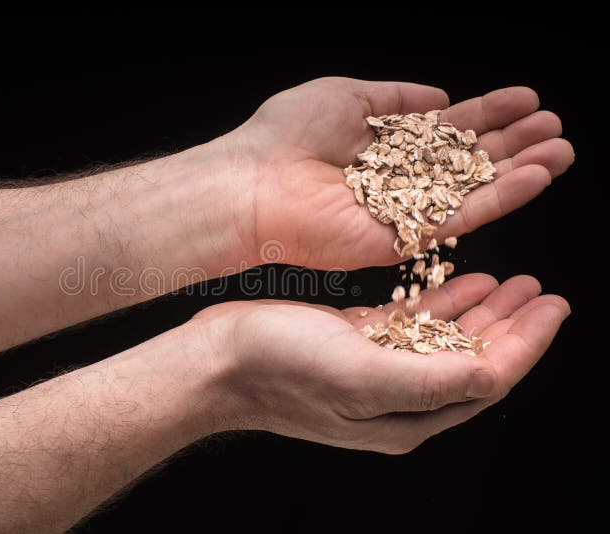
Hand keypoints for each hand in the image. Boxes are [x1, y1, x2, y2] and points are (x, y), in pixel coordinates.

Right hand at [197, 273, 568, 452]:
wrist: (217, 361)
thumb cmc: (279, 368)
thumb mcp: (358, 376)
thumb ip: (428, 381)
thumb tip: (494, 375)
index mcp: (406, 417)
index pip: (486, 380)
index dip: (526, 344)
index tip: (556, 307)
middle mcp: (396, 399)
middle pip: (473, 359)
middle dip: (512, 325)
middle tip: (543, 289)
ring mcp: (374, 369)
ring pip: (446, 339)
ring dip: (481, 311)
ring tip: (513, 280)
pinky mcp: (354, 343)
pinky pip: (411, 324)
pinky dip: (440, 303)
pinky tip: (462, 281)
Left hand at [223, 78, 573, 268]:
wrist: (254, 183)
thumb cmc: (285, 135)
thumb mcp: (347, 95)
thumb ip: (397, 97)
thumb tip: (441, 95)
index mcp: (383, 146)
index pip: (446, 131)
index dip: (487, 115)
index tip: (525, 99)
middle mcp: (396, 181)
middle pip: (466, 163)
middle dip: (512, 144)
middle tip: (554, 127)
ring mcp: (399, 213)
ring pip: (471, 193)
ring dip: (519, 173)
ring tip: (561, 151)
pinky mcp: (399, 242)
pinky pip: (457, 221)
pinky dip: (499, 200)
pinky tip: (535, 178)